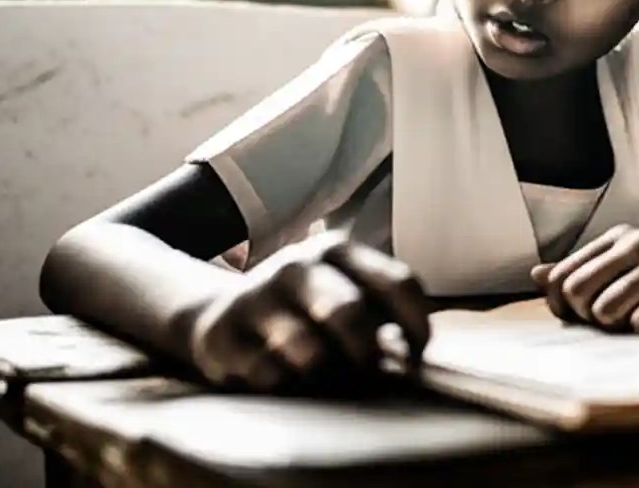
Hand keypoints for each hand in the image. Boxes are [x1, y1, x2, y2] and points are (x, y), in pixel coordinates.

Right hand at [187, 233, 430, 393]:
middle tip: (363, 370)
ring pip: (308, 351)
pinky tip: (278, 376)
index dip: (417, 326)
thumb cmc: (305, 310)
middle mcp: (297, 267)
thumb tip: (411, 353)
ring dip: (321, 375)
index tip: (415, 356)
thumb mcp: (344, 292)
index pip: (398, 283)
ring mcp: (256, 298)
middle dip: (364, 352)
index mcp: (337, 252)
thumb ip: (380, 311)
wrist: (221, 311)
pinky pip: (270, 376)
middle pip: (347, 312)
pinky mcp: (221, 335)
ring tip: (316, 373)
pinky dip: (283, 386)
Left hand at [530, 224, 638, 335]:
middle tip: (611, 322)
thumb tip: (537, 275)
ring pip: (607, 309)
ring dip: (618, 327)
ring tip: (637, 320)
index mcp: (618, 237)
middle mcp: (638, 242)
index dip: (561, 305)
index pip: (562, 274)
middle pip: (577, 291)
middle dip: (587, 317)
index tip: (580, 317)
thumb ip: (582, 272)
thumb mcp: (626, 270)